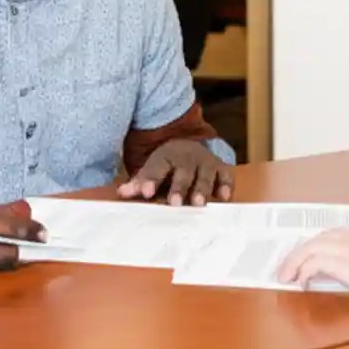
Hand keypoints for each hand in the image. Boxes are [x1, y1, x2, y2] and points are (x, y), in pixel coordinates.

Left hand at [117, 139, 234, 205]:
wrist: (188, 145)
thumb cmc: (168, 165)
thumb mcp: (152, 169)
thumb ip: (139, 182)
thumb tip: (122, 193)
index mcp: (166, 156)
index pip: (157, 167)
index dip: (151, 179)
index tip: (146, 192)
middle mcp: (188, 157)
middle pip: (184, 172)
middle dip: (179, 187)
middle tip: (175, 203)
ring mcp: (206, 162)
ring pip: (205, 175)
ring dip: (202, 188)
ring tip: (198, 203)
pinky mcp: (221, 168)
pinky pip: (226, 176)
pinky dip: (226, 185)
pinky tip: (224, 196)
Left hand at [276, 229, 348, 300]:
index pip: (327, 236)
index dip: (312, 247)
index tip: (304, 257)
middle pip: (312, 241)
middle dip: (296, 254)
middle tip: (287, 267)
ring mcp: (344, 248)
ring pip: (307, 249)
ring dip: (293, 263)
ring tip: (286, 277)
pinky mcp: (341, 262)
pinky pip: (312, 264)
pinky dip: (303, 272)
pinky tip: (301, 283)